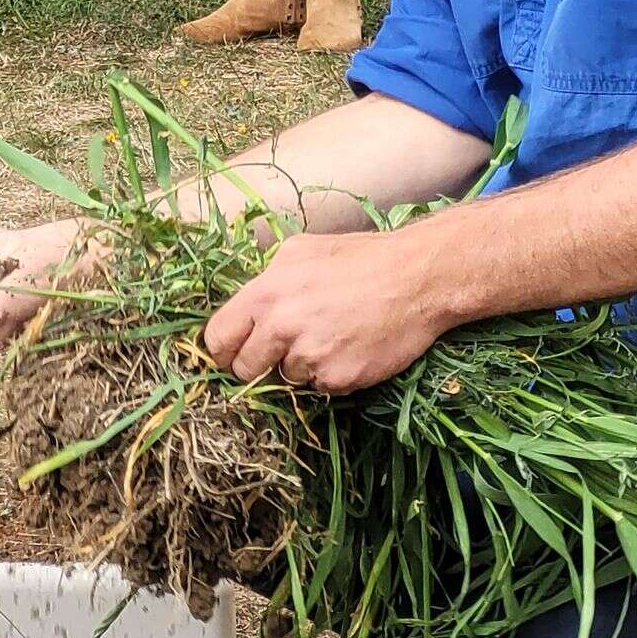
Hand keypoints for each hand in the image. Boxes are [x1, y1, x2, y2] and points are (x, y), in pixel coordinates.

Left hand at [203, 230, 444, 394]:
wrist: (418, 278)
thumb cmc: (364, 258)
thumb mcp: (303, 250)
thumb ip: (268, 278)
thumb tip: (247, 304)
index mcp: (266, 292)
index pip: (218, 337)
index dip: (224, 349)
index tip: (234, 352)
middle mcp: (281, 325)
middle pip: (244, 369)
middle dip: (258, 364)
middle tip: (283, 350)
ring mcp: (309, 355)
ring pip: (285, 378)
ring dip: (301, 366)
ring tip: (332, 336)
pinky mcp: (337, 378)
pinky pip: (318, 387)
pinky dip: (330, 374)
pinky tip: (351, 347)